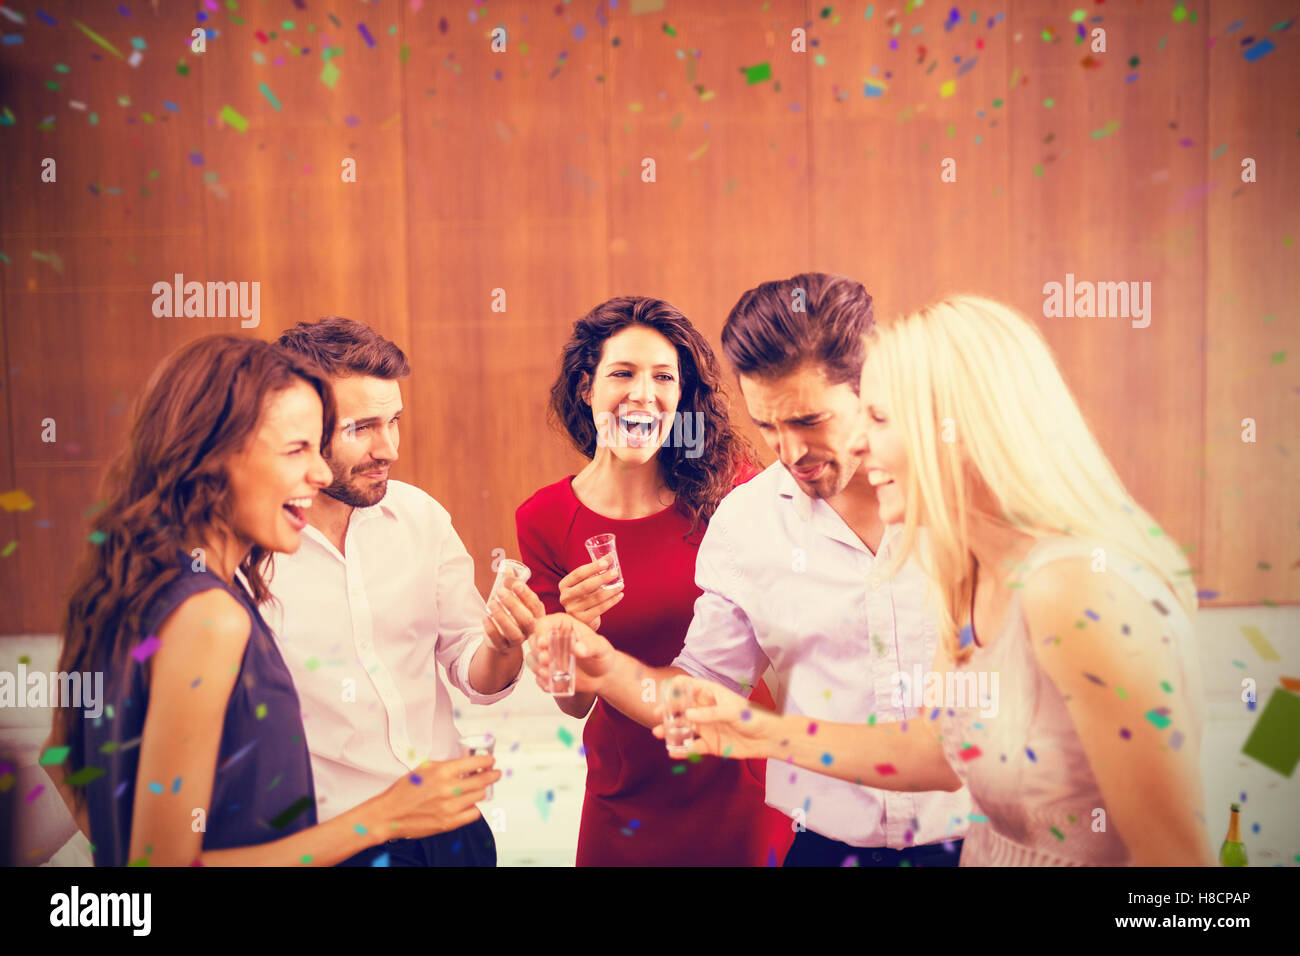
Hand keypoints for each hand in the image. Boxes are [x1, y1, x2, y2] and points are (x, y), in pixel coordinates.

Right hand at [366, 755, 500, 840]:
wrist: (390, 814)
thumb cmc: (405, 790)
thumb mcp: (425, 769)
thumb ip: (447, 766)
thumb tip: (467, 764)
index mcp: (442, 772)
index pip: (475, 763)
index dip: (488, 761)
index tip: (491, 761)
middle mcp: (448, 789)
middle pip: (483, 781)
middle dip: (492, 775)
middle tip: (495, 773)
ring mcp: (450, 807)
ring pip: (479, 796)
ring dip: (481, 791)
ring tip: (477, 789)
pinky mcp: (449, 822)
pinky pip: (473, 814)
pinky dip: (473, 807)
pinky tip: (468, 803)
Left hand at [483, 578, 545, 652]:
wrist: (503, 637)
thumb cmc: (512, 614)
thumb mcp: (514, 598)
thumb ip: (511, 584)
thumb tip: (508, 568)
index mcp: (536, 614)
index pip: (535, 605)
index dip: (526, 595)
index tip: (515, 584)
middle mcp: (530, 628)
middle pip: (526, 619)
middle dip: (513, 605)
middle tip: (500, 592)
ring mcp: (518, 639)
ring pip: (513, 632)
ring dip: (502, 617)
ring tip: (491, 603)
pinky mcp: (504, 646)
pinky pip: (498, 640)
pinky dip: (491, 629)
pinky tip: (485, 617)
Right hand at [524, 613, 615, 694]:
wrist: (603, 675)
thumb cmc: (602, 655)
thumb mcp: (601, 648)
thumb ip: (591, 645)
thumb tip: (578, 648)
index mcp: (563, 626)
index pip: (544, 624)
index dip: (541, 633)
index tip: (544, 644)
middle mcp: (552, 638)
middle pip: (534, 641)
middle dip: (537, 652)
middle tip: (546, 661)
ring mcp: (548, 655)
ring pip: (532, 658)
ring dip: (537, 667)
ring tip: (548, 674)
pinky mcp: (547, 671)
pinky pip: (537, 676)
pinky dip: (541, 681)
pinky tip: (550, 686)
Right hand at [558, 558, 623, 629]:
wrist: (581, 618)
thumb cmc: (584, 596)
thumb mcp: (584, 582)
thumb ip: (594, 570)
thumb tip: (610, 557)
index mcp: (564, 585)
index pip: (578, 574)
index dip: (593, 567)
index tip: (606, 562)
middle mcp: (565, 597)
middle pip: (586, 586)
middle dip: (603, 578)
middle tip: (615, 572)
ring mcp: (572, 610)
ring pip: (596, 598)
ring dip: (611, 590)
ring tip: (621, 585)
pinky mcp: (582, 620)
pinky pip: (601, 608)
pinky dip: (612, 601)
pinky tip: (619, 595)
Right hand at [650, 676, 780, 761]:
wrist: (769, 739)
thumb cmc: (754, 717)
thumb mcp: (732, 711)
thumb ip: (710, 713)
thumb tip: (687, 715)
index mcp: (711, 695)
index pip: (690, 687)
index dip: (677, 688)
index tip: (663, 691)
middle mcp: (706, 710)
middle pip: (683, 709)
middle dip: (668, 711)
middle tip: (656, 715)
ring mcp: (707, 728)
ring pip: (685, 728)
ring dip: (671, 730)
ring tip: (658, 734)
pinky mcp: (711, 745)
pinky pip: (693, 747)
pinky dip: (683, 750)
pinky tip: (672, 752)